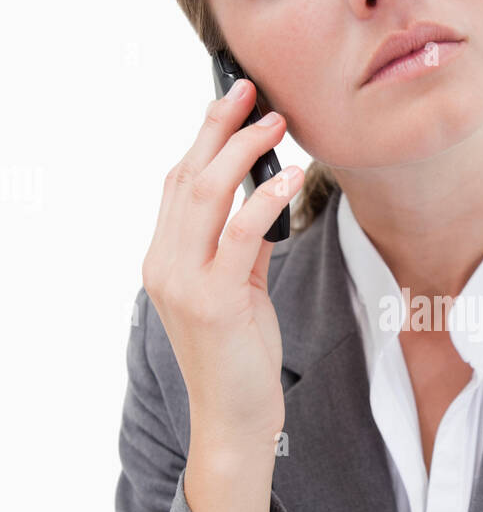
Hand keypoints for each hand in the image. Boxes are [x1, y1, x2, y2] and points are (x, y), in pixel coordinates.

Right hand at [142, 79, 304, 448]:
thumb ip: (243, 245)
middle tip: (255, 93)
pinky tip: (290, 176)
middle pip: (188, 178)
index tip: (234, 101)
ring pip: (206, 196)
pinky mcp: (213, 302)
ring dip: (243, 151)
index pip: (179, 183)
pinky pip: (240, 235)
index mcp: (164, 259)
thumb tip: (264, 197)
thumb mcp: (240, 288)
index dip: (204, 137)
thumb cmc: (240, 355)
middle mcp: (164, 265)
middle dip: (221, 128)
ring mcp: (183, 283)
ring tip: (276, 122)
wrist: (235, 418)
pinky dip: (265, 199)